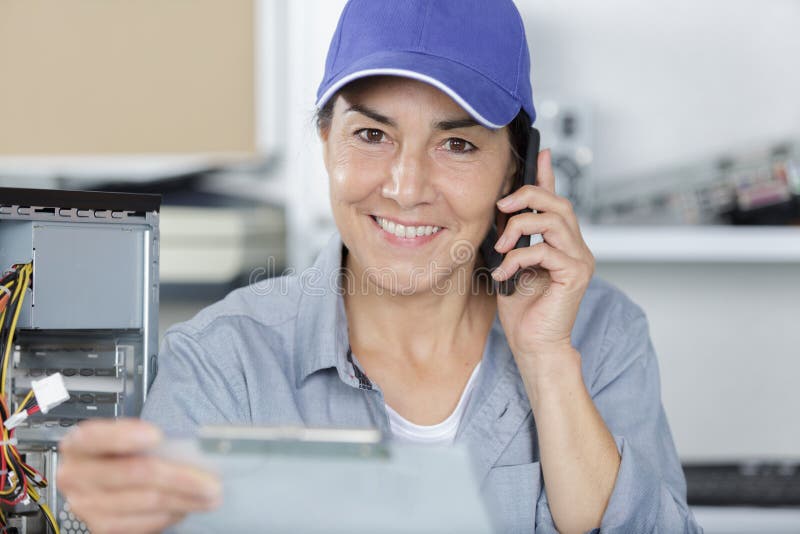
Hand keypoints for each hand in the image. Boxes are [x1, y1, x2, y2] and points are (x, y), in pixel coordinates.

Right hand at [57, 418, 220, 533]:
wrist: (108, 474)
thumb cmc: (124, 452)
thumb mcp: (130, 436)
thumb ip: (148, 439)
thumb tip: (192, 449)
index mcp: (80, 444)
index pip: (96, 437)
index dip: (125, 436)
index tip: (157, 436)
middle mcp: (76, 475)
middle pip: (133, 473)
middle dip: (179, 477)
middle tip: (211, 480)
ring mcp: (85, 505)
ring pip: (145, 501)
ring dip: (184, 499)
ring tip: (209, 495)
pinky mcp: (100, 528)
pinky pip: (143, 524)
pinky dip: (170, 514)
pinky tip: (186, 506)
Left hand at [492, 149, 594, 370]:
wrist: (533, 344)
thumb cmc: (522, 309)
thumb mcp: (509, 264)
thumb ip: (510, 239)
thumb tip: (499, 212)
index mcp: (561, 242)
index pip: (555, 201)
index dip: (547, 175)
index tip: (540, 152)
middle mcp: (576, 247)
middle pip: (558, 203)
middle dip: (527, 196)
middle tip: (501, 206)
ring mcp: (580, 259)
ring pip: (553, 220)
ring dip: (520, 227)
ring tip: (500, 246)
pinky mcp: (576, 273)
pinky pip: (545, 250)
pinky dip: (518, 258)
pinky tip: (505, 273)